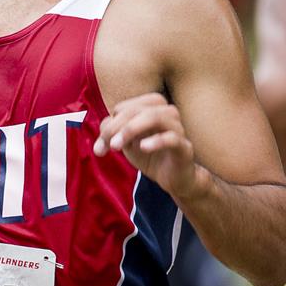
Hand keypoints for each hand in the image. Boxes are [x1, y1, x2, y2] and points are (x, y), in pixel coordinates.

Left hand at [93, 92, 207, 200]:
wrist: (173, 178)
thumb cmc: (150, 155)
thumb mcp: (126, 143)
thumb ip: (111, 133)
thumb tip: (102, 131)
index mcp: (152, 107)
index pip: (124, 108)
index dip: (109, 125)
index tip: (101, 147)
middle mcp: (166, 112)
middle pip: (137, 109)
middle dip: (116, 127)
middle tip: (108, 146)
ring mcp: (177, 128)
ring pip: (155, 117)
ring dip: (131, 129)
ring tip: (117, 146)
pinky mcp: (184, 147)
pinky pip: (172, 138)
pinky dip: (156, 141)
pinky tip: (143, 147)